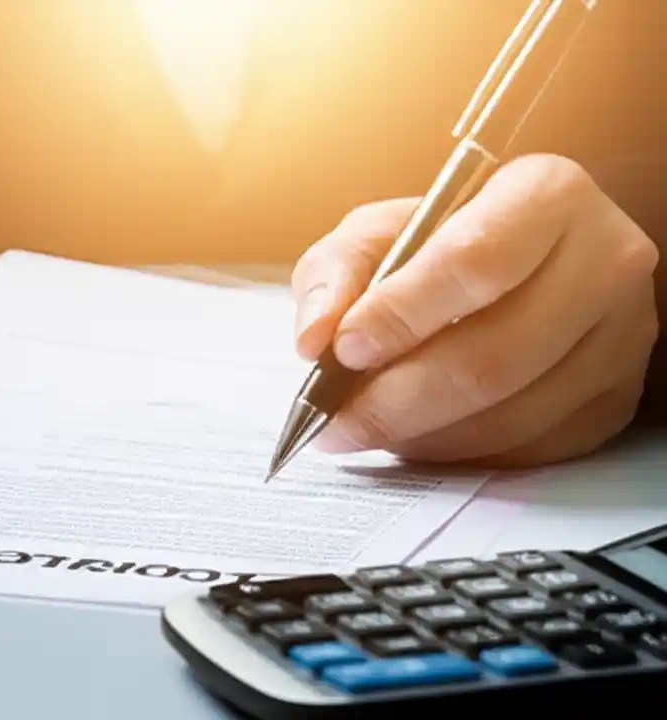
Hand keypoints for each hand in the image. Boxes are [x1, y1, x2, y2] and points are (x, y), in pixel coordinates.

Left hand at [291, 154, 659, 466]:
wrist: (519, 266)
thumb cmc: (442, 244)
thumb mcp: (377, 233)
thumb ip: (335, 273)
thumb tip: (315, 338)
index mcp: (546, 194)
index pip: (476, 261)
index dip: (403, 313)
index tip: (345, 348)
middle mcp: (605, 260)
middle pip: (494, 355)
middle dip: (398, 399)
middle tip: (337, 418)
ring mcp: (621, 336)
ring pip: (512, 412)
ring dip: (422, 434)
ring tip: (365, 428)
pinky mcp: (617, 398)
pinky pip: (531, 448)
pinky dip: (459, 452)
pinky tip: (417, 436)